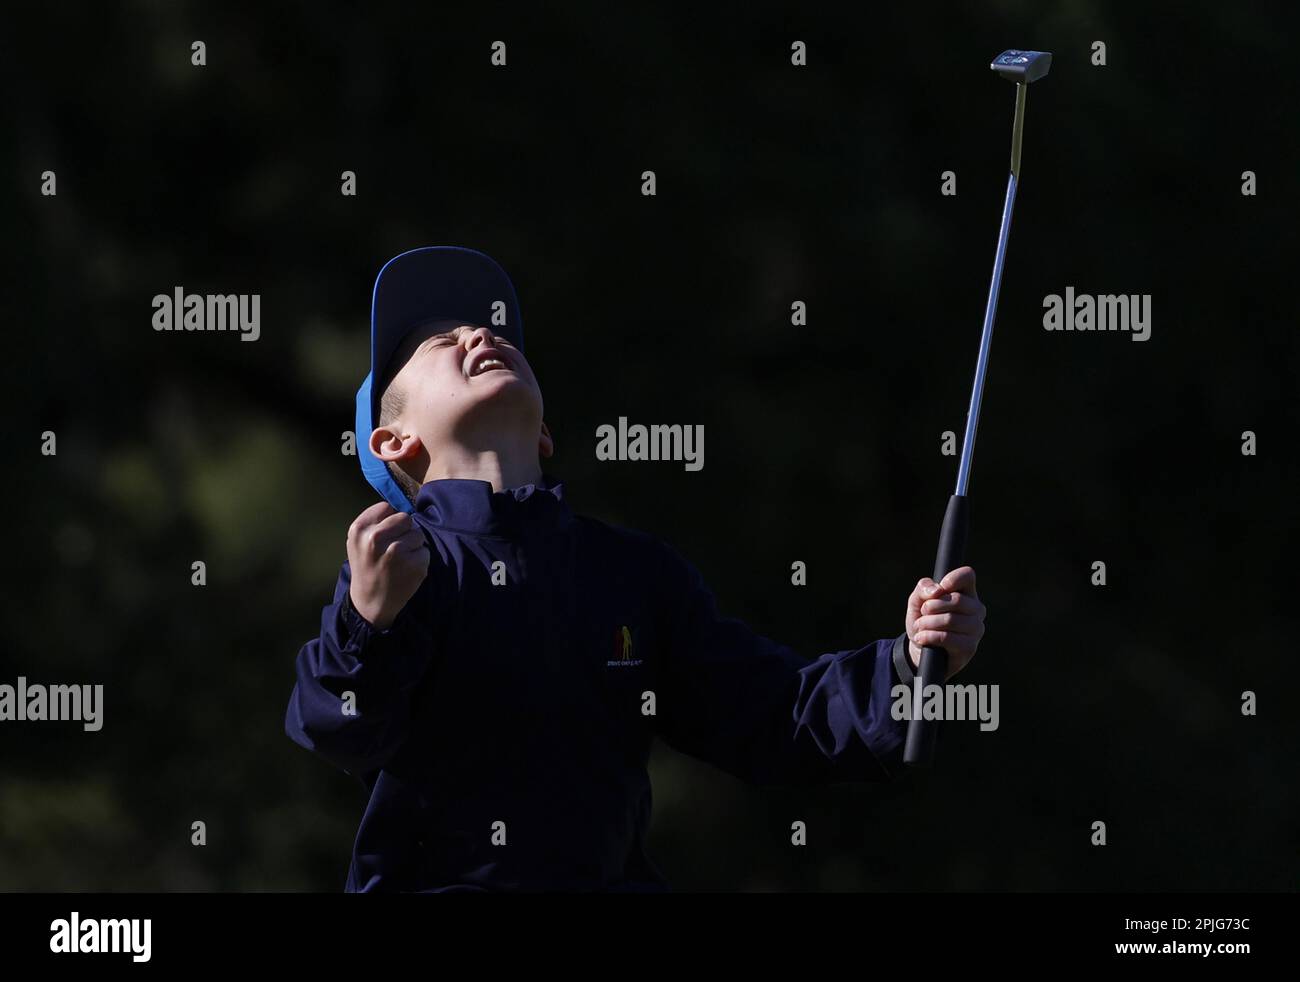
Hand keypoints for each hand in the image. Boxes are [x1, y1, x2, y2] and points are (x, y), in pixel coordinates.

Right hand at [346, 502, 429, 629]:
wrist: (370, 601)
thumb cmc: (366, 566)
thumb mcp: (358, 541)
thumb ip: (375, 521)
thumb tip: (399, 503)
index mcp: (359, 529)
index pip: (386, 507)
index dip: (389, 520)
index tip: (385, 534)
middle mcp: (376, 538)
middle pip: (405, 518)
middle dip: (404, 531)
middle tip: (394, 548)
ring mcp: (396, 552)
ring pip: (418, 534)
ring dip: (413, 546)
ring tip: (399, 561)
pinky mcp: (415, 564)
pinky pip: (425, 551)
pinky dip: (420, 560)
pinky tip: (406, 571)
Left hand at [905, 566, 984, 679]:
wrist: (921, 649)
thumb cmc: (924, 620)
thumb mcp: (917, 602)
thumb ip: (923, 589)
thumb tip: (937, 591)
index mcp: (966, 593)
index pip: (967, 575)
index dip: (952, 579)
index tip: (936, 592)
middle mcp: (976, 609)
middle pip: (957, 600)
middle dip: (931, 606)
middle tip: (922, 613)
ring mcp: (975, 629)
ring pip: (950, 620)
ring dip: (927, 623)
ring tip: (919, 627)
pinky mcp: (969, 647)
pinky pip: (947, 638)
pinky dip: (929, 636)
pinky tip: (921, 638)